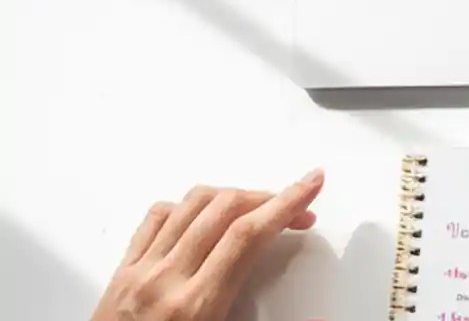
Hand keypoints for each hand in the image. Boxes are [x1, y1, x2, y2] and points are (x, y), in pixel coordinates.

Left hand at [92, 170, 324, 320]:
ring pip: (190, 205)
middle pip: (223, 210)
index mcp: (197, 307)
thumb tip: (323, 320)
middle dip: (268, 198)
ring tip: (257, 208)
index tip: (312, 184)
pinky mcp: (121, 272)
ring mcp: (140, 272)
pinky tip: (204, 216)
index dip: (286, 203)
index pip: (248, 236)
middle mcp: (166, 280)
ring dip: (232, 196)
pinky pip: (155, 219)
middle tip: (297, 209)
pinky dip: (186, 207)